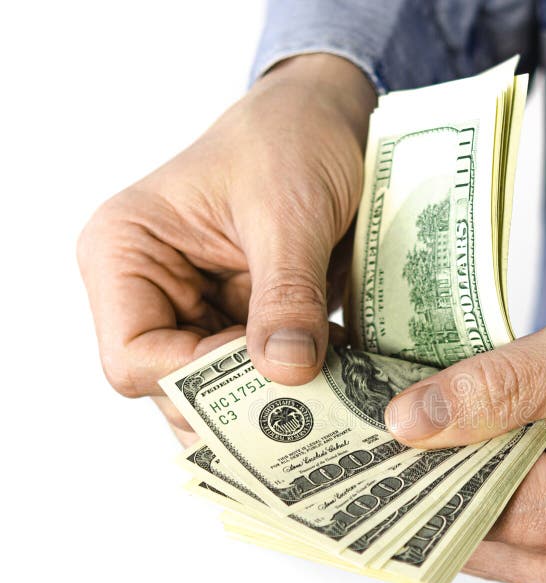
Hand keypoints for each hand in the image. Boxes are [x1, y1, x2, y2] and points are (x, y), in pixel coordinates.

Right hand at [78, 54, 374, 443]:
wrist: (322, 119)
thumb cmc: (288, 139)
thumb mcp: (289, 214)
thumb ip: (286, 295)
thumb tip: (287, 373)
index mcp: (124, 254)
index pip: (132, 359)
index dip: (195, 383)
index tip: (267, 376)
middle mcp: (149, 292)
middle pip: (172, 388)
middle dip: (236, 406)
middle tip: (305, 411)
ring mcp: (194, 312)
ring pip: (216, 394)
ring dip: (269, 402)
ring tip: (327, 396)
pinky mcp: (237, 323)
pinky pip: (254, 376)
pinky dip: (291, 387)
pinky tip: (333, 382)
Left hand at [385, 279, 545, 582]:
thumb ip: (494, 388)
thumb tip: (404, 421)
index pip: (426, 505)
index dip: (380, 461)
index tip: (340, 425)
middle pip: (437, 518)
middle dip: (400, 462)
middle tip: (362, 405)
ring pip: (461, 517)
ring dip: (435, 467)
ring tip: (404, 409)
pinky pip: (494, 515)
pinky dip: (469, 475)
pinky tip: (457, 429)